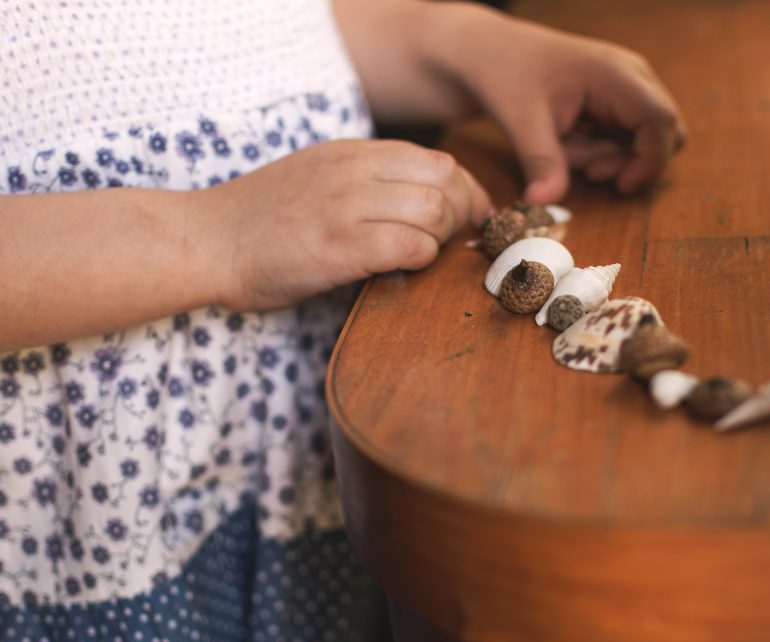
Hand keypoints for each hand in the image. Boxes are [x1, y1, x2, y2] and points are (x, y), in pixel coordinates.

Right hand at [199, 139, 493, 310]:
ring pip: (434, 211)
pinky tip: (400, 268)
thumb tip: (432, 203)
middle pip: (446, 181)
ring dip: (440, 240)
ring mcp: (345, 206)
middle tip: (448, 242)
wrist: (204, 240)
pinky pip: (409, 246)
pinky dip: (419, 260)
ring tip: (420, 256)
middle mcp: (354, 171)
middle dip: (461, 216)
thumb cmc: (262, 218)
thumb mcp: (319, 177)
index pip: (439, 161)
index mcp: (353, 152)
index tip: (471, 219)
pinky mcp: (337, 247)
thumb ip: (370, 181)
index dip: (467, 193)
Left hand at [461, 16, 686, 203]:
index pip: (661, 120)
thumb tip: (542, 204)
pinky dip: (603, 151)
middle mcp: (631, 76)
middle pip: (664, 132)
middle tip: (585, 169)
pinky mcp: (616, 101)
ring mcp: (626, 87)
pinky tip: (570, 143)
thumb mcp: (521, 122)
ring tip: (568, 149)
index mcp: (615, 74)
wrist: (489, 53)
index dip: (650, 161)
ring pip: (647, 138)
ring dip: (613, 157)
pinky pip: (627, 136)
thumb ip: (541, 163)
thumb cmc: (505, 76)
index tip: (619, 186)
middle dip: (630, 162)